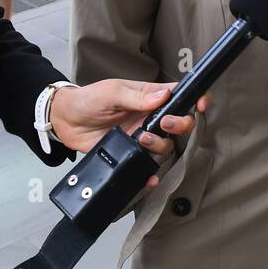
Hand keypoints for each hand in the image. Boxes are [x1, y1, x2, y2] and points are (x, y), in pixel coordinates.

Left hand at [50, 80, 208, 186]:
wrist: (66, 120)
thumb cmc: (89, 99)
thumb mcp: (113, 92)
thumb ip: (138, 96)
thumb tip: (164, 95)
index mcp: (150, 97)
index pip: (180, 96)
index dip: (195, 99)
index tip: (201, 103)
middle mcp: (150, 118)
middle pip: (179, 124)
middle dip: (180, 125)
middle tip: (166, 124)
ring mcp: (142, 137)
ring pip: (166, 146)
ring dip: (160, 145)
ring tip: (142, 139)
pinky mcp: (130, 154)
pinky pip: (147, 166)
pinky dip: (151, 173)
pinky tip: (150, 176)